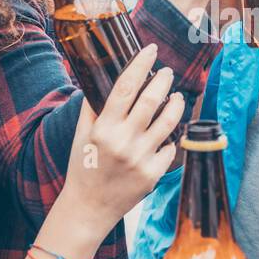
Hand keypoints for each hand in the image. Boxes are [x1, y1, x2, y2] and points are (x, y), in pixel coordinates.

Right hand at [61, 43, 184, 232]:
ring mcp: (140, 159)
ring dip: (176, 104)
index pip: (125, 87)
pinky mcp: (153, 174)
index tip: (150, 50)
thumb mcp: (81, 136)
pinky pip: (170, 148)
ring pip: (169, 121)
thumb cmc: (84, 168)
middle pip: (152, 100)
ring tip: (176, 97)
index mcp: (103, 128)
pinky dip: (170, 137)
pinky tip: (167, 133)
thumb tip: (100, 80)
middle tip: (166, 72)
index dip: (140, 65)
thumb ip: (91, 108)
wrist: (89, 208)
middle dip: (163, 80)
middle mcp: (123, 142)